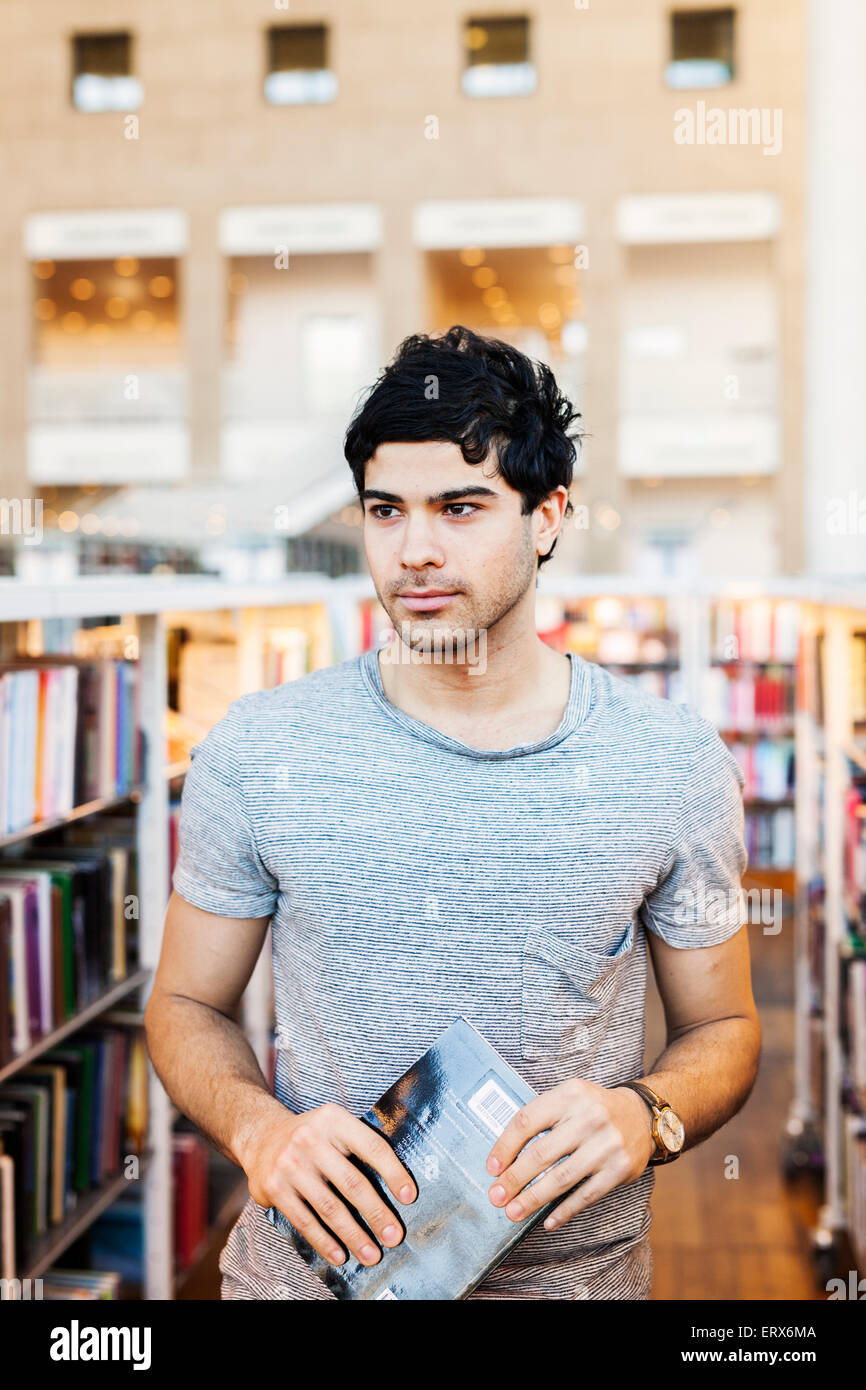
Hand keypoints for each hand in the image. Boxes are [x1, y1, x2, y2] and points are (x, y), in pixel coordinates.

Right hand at [245, 1102, 416, 1268]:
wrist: (261, 1136)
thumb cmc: (312, 1137)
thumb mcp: (334, 1127)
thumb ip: (360, 1147)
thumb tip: (399, 1186)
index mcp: (334, 1119)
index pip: (372, 1147)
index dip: (394, 1173)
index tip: (409, 1197)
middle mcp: (310, 1138)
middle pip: (352, 1183)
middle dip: (376, 1214)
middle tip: (394, 1236)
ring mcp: (289, 1163)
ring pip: (329, 1207)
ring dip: (353, 1235)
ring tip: (371, 1254)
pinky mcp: (274, 1187)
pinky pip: (305, 1220)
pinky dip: (324, 1241)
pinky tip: (340, 1254)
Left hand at [484, 1078, 656, 1230]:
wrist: (642, 1116)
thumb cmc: (594, 1110)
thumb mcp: (569, 1099)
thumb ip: (542, 1119)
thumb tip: (505, 1157)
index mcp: (570, 1094)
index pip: (528, 1120)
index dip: (505, 1146)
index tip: (492, 1168)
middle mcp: (589, 1117)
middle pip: (542, 1153)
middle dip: (514, 1179)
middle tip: (496, 1197)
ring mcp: (606, 1144)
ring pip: (561, 1178)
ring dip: (534, 1199)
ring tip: (514, 1212)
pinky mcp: (620, 1168)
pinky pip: (586, 1195)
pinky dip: (565, 1211)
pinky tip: (548, 1221)